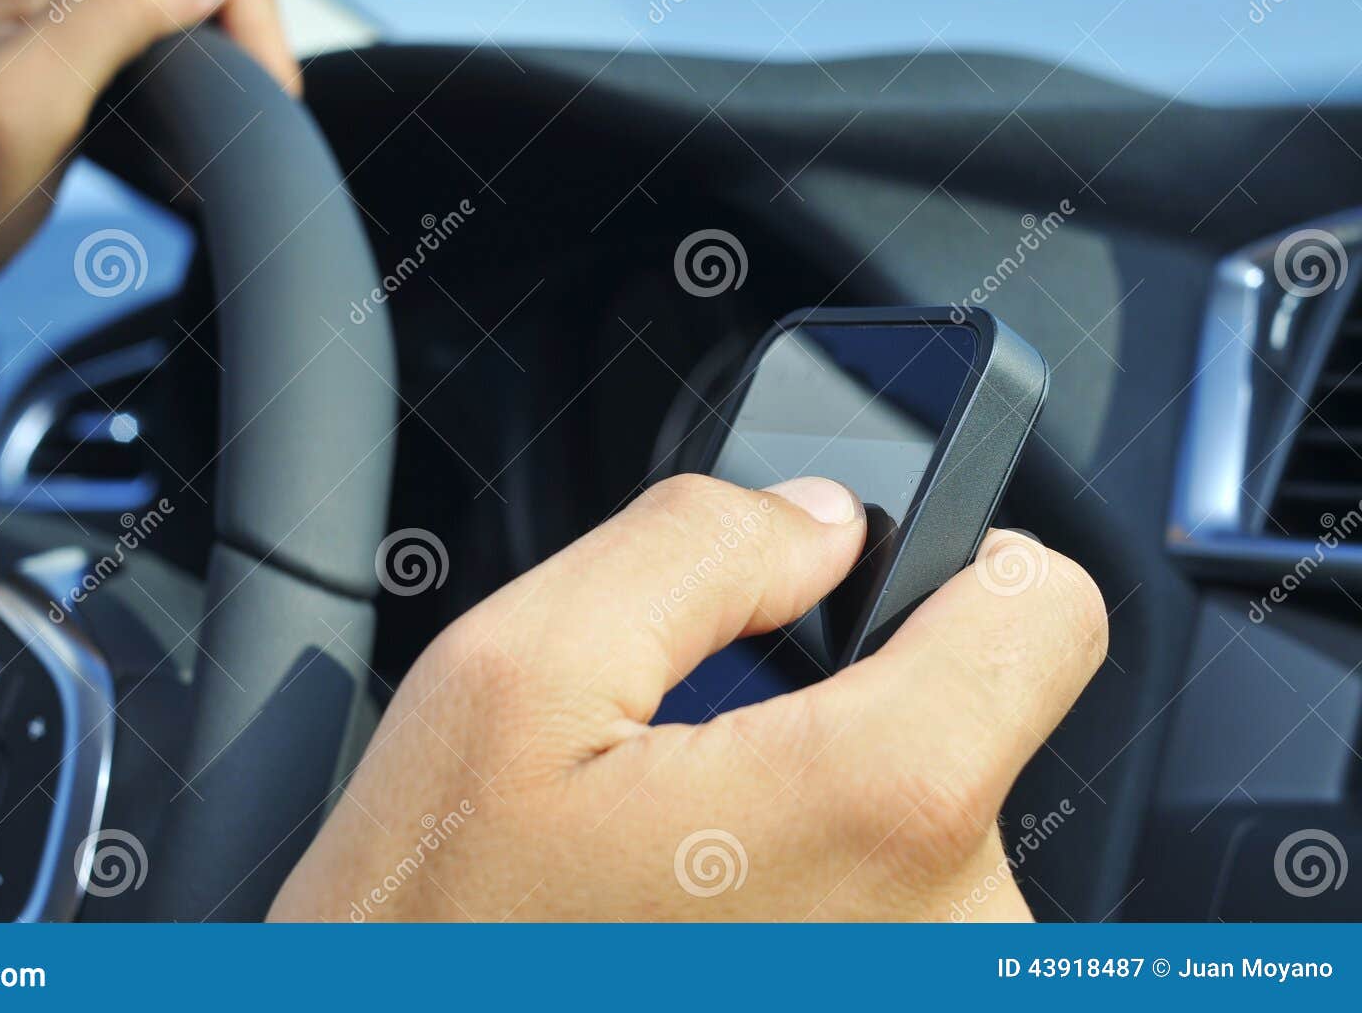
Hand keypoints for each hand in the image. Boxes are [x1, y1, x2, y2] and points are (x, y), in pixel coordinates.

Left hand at [0, 0, 295, 417]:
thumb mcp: (30, 102)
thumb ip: (118, 12)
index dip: (254, 40)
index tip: (256, 121)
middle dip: (227, 57)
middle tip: (217, 149)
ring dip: (196, 73)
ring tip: (186, 152)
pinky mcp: (18, 21)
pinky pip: (120, 22)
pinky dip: (155, 77)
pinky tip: (148, 137)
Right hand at [271, 474, 1106, 921]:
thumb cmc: (437, 939)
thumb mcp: (513, 674)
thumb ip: (694, 546)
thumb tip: (818, 519)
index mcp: (882, 806)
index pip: (1046, 610)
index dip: (951, 563)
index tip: (869, 588)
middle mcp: (957, 938)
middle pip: (969, 722)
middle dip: (843, 708)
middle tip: (698, 761)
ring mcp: (937, 997)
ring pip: (922, 826)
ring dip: (817, 813)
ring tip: (681, 857)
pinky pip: (900, 918)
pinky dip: (817, 893)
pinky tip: (701, 916)